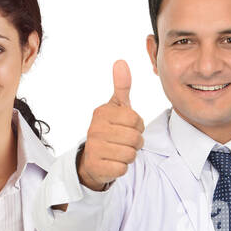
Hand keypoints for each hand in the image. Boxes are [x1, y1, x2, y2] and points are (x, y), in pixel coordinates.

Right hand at [77, 60, 144, 190]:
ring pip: (130, 154)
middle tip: (124, 141)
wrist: (92, 159)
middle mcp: (95, 129)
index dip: (138, 126)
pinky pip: (122, 168)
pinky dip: (122, 168)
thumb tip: (121, 62)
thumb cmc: (109, 129)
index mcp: (102, 113)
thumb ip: (121, 86)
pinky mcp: (96, 167)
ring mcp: (94, 148)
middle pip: (135, 138)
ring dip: (129, 155)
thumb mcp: (116, 107)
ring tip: (119, 151)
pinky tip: (113, 162)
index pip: (136, 120)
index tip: (127, 127)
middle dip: (135, 142)